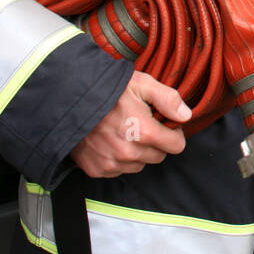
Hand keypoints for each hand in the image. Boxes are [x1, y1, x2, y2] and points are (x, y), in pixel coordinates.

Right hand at [71, 70, 189, 176]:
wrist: (67, 100)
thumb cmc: (106, 90)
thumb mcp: (141, 84)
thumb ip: (168, 99)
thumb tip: (186, 115)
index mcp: (144, 132)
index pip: (176, 146)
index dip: (173, 132)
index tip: (164, 123)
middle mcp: (129, 153)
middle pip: (159, 156)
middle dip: (155, 141)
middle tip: (141, 123)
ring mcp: (112, 163)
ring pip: (140, 164)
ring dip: (137, 151)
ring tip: (123, 130)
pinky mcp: (97, 169)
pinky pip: (119, 170)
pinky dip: (118, 158)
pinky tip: (110, 140)